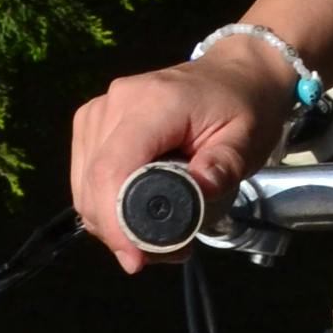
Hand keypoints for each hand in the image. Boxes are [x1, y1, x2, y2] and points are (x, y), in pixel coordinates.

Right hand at [71, 47, 291, 271]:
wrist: (235, 75)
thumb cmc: (244, 107)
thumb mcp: (248, 139)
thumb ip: (222, 167)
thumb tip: (196, 194)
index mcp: (153, 103)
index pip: (112, 168)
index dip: (116, 220)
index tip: (137, 258)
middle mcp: (115, 103)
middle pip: (93, 183)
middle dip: (119, 231)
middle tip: (166, 252)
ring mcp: (98, 111)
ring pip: (84, 186)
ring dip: (112, 222)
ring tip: (162, 236)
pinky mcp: (92, 122)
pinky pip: (86, 176)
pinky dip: (107, 204)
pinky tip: (140, 214)